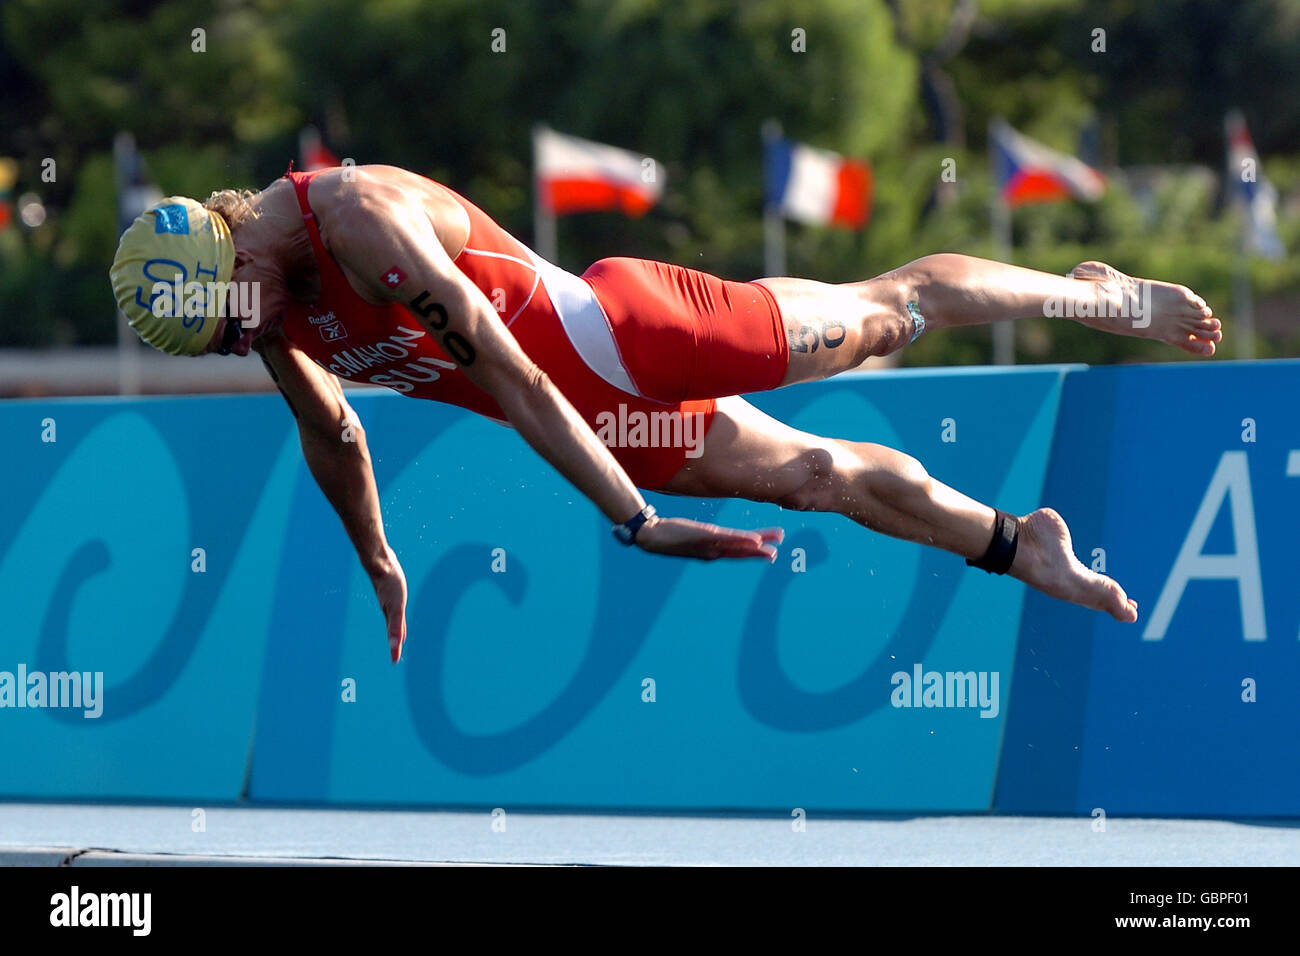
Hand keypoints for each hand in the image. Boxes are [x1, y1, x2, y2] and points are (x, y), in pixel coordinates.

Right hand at [368, 546, 408, 662]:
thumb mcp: (397, 607)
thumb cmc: (389, 583)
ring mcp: (388, 598)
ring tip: (398, 631)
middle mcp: (388, 608)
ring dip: (395, 625)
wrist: (378, 561)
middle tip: (396, 651)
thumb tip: (397, 644)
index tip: (395, 662)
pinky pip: (394, 602)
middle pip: (393, 628)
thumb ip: (396, 626)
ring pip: (393, 616)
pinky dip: (395, 609)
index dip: (395, 649)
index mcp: (390, 614)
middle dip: (395, 640)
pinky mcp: (390, 587)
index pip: (394, 636)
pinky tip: (395, 604)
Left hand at [634, 516, 782, 560]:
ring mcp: (709, 545)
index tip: (771, 550)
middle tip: (777, 554)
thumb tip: (715, 535)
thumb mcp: (691, 536)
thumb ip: (705, 536)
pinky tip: (755, 539)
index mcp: (712, 551)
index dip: (754, 552)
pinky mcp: (704, 537)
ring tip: (771, 549)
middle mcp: (712, 551)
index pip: (737, 551)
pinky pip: (728, 539)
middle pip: (740, 552)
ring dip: (756, 547)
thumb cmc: (671, 534)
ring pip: (738, 546)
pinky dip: (742, 540)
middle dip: (759, 553)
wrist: (651, 536)